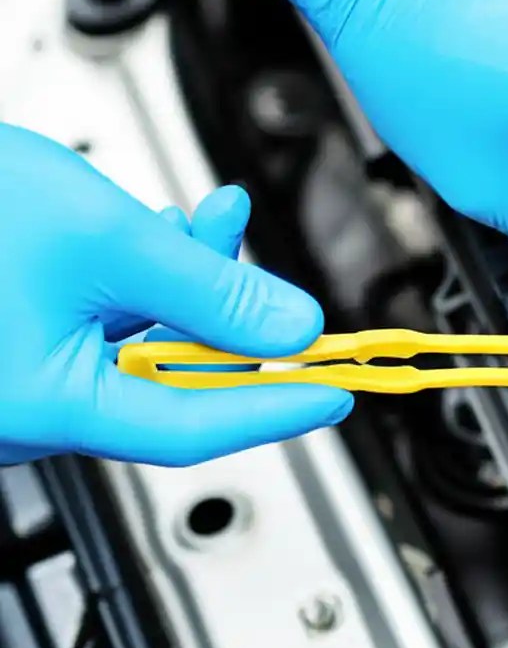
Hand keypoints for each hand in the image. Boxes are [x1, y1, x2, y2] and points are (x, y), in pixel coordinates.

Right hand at [0, 124, 352, 466]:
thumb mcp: (103, 242)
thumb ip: (208, 292)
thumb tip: (290, 329)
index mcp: (46, 406)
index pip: (195, 428)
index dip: (276, 409)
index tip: (336, 394)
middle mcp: (31, 410)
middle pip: (172, 381)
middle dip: (225, 315)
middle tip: (262, 265)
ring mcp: (22, 381)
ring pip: (142, 347)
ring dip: (187, 286)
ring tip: (210, 220)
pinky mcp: (16, 348)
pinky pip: (102, 330)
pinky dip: (143, 285)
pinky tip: (165, 235)